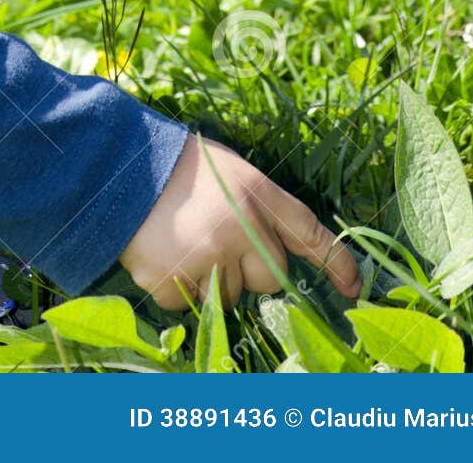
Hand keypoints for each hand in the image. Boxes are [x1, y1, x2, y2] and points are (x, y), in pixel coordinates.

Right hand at [119, 134, 361, 310]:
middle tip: (216, 240)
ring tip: (183, 241)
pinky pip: (190, 304)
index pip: (309, 232)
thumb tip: (275, 262)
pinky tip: (162, 253)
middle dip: (249, 270)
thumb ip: (258, 212)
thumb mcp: (231, 174)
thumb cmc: (180, 169)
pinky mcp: (174, 281)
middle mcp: (240, 228)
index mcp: (257, 194)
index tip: (354, 287)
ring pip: (229, 298)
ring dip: (211, 282)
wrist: (119, 167)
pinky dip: (178, 287)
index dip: (335, 262)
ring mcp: (208, 258)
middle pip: (269, 278)